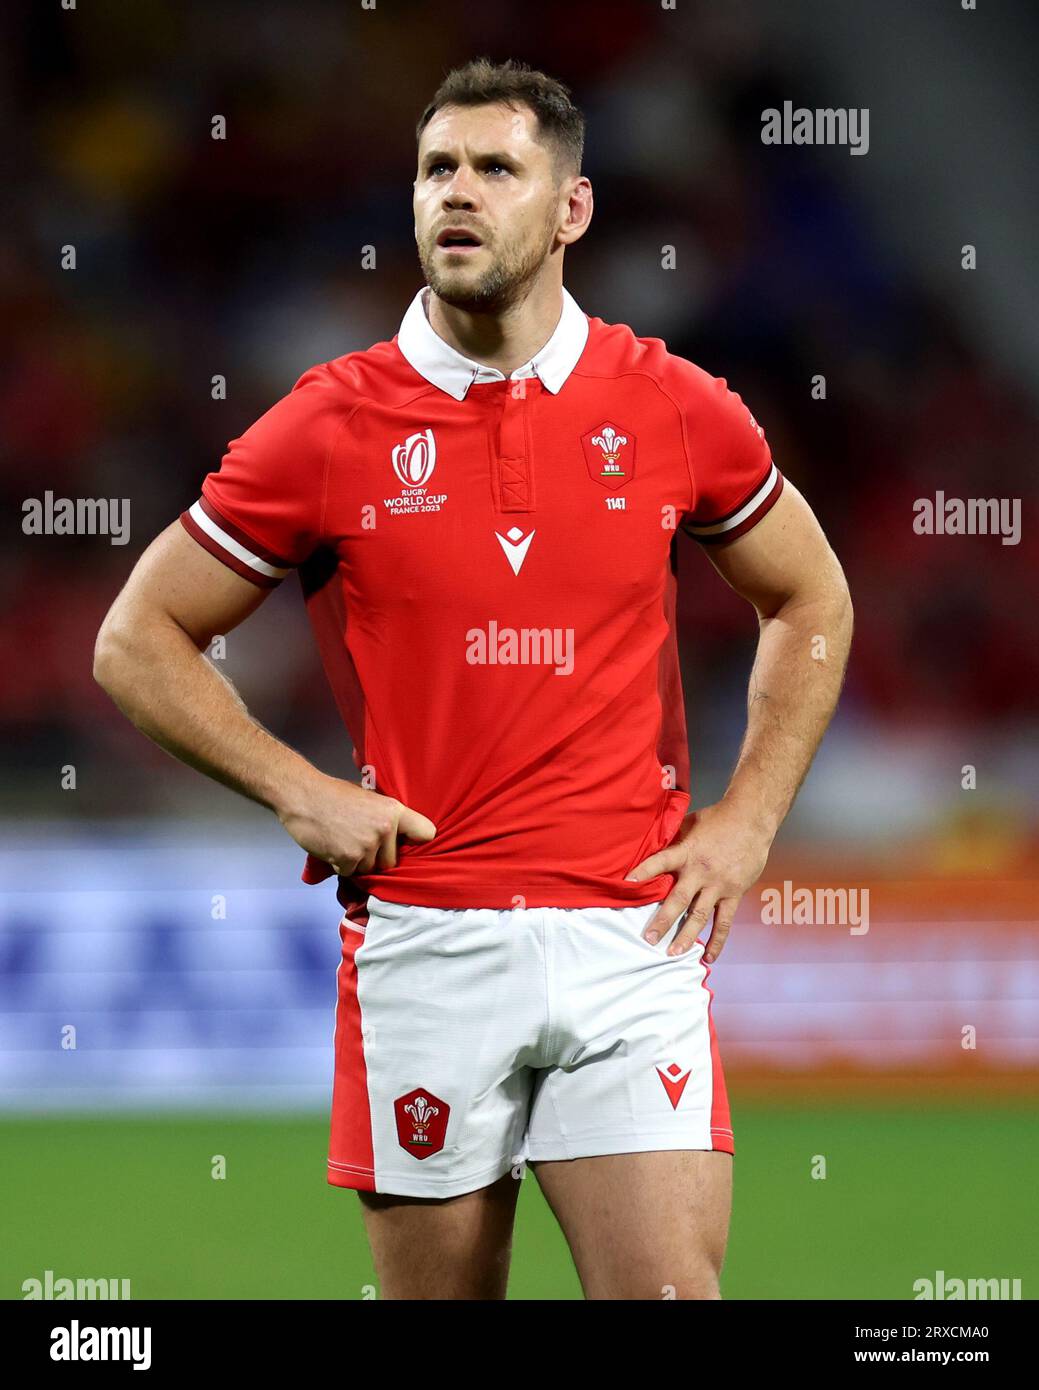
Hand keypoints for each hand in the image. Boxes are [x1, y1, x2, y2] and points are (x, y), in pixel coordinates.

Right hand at [277, 771, 435, 875]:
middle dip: (376, 857)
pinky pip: (349, 873)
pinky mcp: (348, 859)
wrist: (302, 795)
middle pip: (391, 861)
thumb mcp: (369, 798)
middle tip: (358, 841)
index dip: (416, 841)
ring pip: (369, 869)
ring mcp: (366, 845)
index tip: (406, 843)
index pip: (427, 833)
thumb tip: (399, 836)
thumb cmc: (334, 794)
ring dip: (356, 862)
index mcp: (394, 810)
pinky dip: (340, 865)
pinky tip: (332, 846)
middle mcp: (385, 829)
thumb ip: (385, 816)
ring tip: (343, 841)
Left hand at [625, 800, 772, 960]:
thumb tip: (652, 848)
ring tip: (673, 953)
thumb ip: (675, 840)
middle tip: (649, 939)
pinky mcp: (734, 893)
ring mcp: (719, 885)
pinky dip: (717, 940)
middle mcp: (701, 871)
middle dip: (662, 920)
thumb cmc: (718, 819)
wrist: (752, 819)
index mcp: (687, 851)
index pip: (661, 861)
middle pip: (679, 900)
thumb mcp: (691, 823)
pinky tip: (708, 956)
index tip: (627, 882)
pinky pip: (724, 921)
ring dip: (687, 936)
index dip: (644, 870)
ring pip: (700, 915)